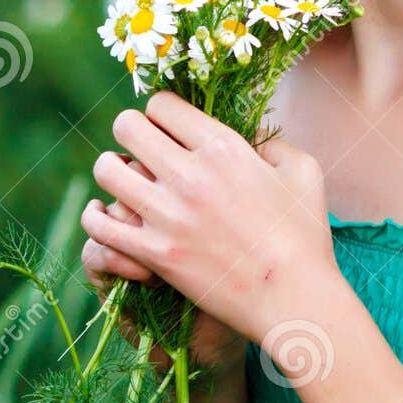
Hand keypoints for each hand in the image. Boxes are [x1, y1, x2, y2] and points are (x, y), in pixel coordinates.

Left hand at [80, 92, 340, 348]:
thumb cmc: (307, 236)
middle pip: (126, 126)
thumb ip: (272, 144)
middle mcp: (189, 174)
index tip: (168, 129)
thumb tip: (247, 137)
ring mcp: (168, 215)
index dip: (162, 113)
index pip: (163, 104)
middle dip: (131, 133)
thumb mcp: (304, 172)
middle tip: (142, 151)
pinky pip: (100, 225)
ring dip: (113, 171)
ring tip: (125, 183)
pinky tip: (104, 216)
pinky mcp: (154, 254)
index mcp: (224, 147)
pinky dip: (95, 218)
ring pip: (106, 170)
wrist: (294, 298)